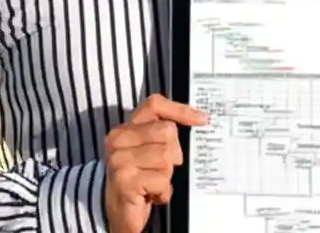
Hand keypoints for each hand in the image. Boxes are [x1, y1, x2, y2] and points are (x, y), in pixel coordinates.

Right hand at [104, 94, 206, 232]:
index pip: (155, 105)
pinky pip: (162, 179)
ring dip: (167, 176)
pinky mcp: (125, 180)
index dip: (180, 109)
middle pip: (167, 131)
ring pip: (166, 157)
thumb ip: (163, 134)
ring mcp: (119, 159)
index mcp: (125, 128)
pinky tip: (151, 195)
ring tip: (153, 183)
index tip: (202, 119)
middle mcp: (118, 139)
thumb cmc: (139, 181)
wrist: (119, 214)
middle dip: (173, 154)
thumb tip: (199, 119)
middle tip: (160, 170)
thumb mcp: (149, 152)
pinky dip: (162, 192)